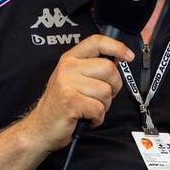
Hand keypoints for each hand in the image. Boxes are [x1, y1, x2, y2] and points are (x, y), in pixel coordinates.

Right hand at [22, 34, 132, 152]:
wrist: (40, 128)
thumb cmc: (61, 105)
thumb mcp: (74, 80)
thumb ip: (92, 68)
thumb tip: (118, 60)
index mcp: (70, 59)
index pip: (96, 42)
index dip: (117, 46)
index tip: (128, 56)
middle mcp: (68, 68)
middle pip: (109, 69)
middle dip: (113, 87)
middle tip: (101, 97)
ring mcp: (67, 83)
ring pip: (106, 92)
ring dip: (103, 106)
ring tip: (88, 108)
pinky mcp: (70, 101)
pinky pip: (99, 108)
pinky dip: (97, 118)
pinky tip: (86, 117)